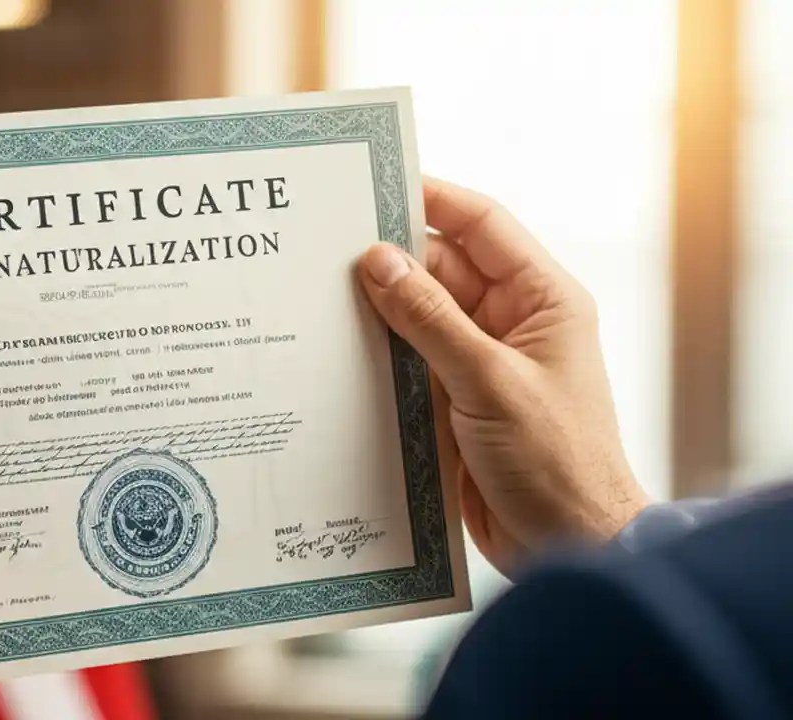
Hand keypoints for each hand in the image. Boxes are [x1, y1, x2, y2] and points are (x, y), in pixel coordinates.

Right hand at [357, 177, 648, 576]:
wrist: (569, 545)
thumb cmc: (557, 462)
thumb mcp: (489, 382)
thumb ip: (431, 320)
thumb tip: (378, 261)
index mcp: (541, 300)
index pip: (482, 226)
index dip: (431, 199)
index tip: (375, 184)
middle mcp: (511, 323)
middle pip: (440, 271)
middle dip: (388, 261)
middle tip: (323, 250)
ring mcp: (481, 363)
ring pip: (418, 318)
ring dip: (376, 312)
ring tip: (315, 298)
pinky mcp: (455, 403)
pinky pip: (409, 364)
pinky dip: (377, 358)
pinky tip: (335, 355)